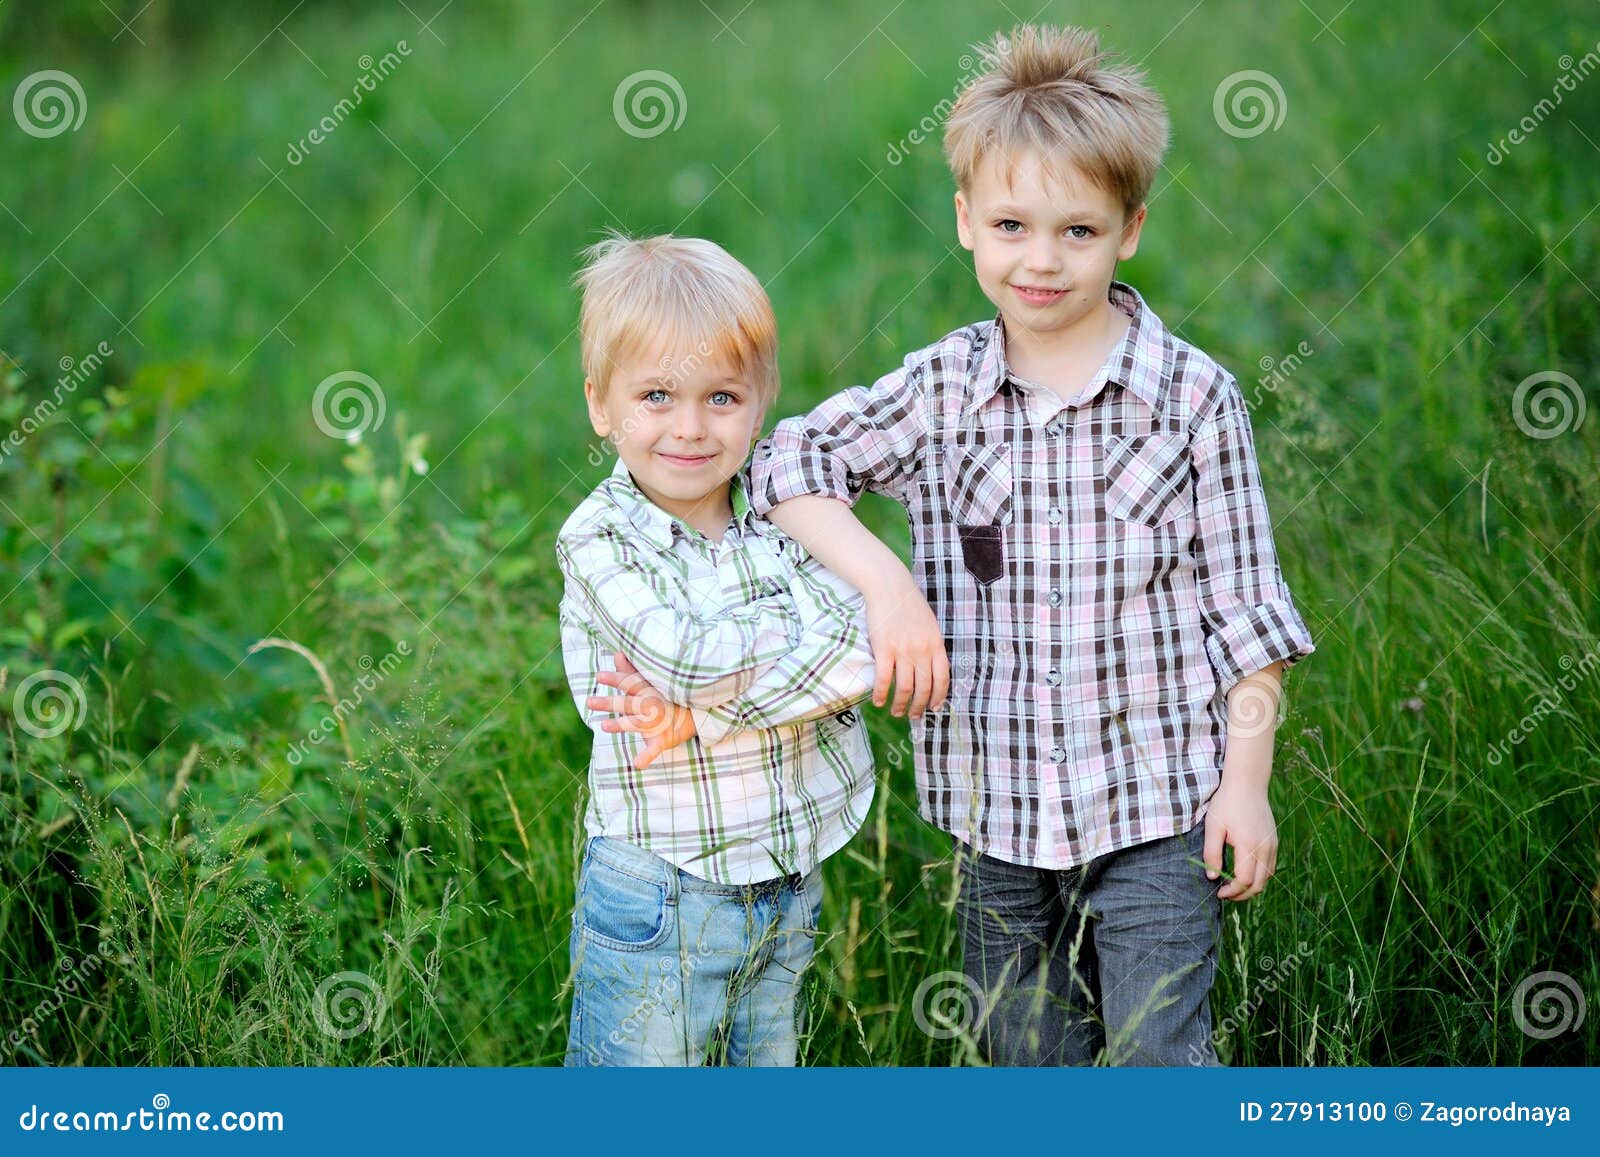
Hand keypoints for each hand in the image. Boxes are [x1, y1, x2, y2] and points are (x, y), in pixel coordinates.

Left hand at [587, 651, 696, 769]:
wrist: (699, 714)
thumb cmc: (668, 696)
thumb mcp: (651, 682)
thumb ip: (631, 671)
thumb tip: (617, 654)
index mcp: (647, 691)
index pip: (629, 683)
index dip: (615, 679)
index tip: (598, 676)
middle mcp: (651, 705)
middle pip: (628, 703)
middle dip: (609, 703)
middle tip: (589, 702)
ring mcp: (657, 723)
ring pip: (637, 724)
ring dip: (622, 725)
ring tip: (604, 726)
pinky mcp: (662, 739)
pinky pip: (654, 749)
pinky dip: (647, 757)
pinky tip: (637, 764)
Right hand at [863, 577, 948, 718]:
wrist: (890, 587)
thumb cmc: (909, 604)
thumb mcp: (929, 625)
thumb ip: (931, 646)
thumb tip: (930, 667)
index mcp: (936, 645)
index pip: (942, 679)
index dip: (938, 696)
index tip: (934, 708)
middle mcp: (922, 651)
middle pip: (924, 687)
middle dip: (919, 706)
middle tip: (913, 716)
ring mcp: (903, 651)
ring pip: (904, 688)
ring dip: (900, 704)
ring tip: (896, 712)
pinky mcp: (884, 649)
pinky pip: (883, 679)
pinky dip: (880, 694)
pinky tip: (878, 701)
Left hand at [1202, 782, 1277, 901]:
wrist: (1247, 784)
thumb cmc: (1227, 803)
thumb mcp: (1213, 826)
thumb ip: (1211, 853)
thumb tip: (1212, 877)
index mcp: (1249, 845)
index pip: (1244, 880)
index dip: (1232, 891)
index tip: (1218, 892)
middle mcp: (1265, 848)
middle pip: (1259, 885)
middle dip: (1242, 895)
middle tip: (1225, 894)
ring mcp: (1273, 845)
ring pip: (1267, 877)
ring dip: (1252, 887)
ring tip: (1233, 886)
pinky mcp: (1274, 841)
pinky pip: (1270, 867)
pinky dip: (1259, 876)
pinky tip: (1245, 873)